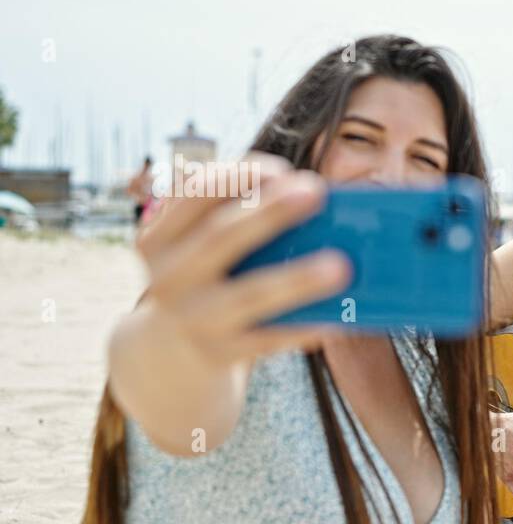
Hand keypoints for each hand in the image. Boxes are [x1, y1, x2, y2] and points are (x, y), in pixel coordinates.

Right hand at [129, 154, 348, 366]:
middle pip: (221, 236)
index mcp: (160, 238)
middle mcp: (168, 276)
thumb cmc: (204, 280)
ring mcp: (193, 318)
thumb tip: (311, 207)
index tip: (283, 168)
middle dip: (268, 211)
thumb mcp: (195, 249)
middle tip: (315, 191)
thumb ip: (232, 224)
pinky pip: (268, 339)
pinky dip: (302, 327)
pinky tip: (335, 318)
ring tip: (341, 266)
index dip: (238, 174)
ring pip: (251, 293)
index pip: (194, 193)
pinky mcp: (219, 353)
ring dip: (297, 278)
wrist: (169, 355)